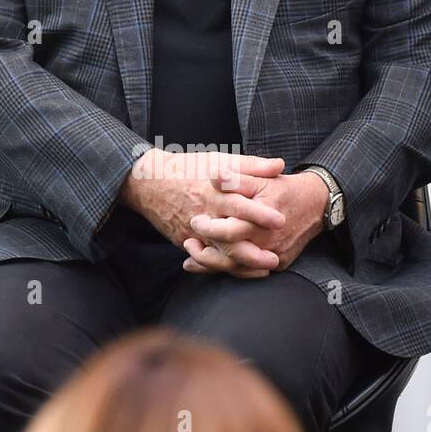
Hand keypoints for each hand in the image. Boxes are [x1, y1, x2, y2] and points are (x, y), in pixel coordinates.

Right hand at [119, 147, 286, 271]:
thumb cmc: (188, 169)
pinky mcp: (185, 242)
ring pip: (218, 255)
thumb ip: (251, 165)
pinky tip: (241, 271)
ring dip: (242, 266)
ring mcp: (194, 232)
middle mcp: (205, 215)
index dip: (260, 214)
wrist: (150, 183)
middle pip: (230, 239)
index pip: (240, 206)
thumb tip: (280, 165)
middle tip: (275, 258)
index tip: (281, 221)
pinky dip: (222, 268)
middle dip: (253, 252)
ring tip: (264, 270)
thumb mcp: (219, 160)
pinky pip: (205, 260)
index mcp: (214, 193)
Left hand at [183, 170, 329, 275]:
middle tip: (188, 242)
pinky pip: (251, 272)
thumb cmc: (285, 189)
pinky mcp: (278, 262)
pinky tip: (211, 266)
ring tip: (191, 259)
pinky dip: (230, 270)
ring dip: (213, 265)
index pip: (231, 230)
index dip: (210, 228)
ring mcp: (275, 255)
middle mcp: (269, 241)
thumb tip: (214, 175)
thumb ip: (237, 179)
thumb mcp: (262, 179)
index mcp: (262, 219)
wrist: (317, 204)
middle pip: (232, 255)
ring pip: (239, 268)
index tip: (195, 221)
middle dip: (206, 252)